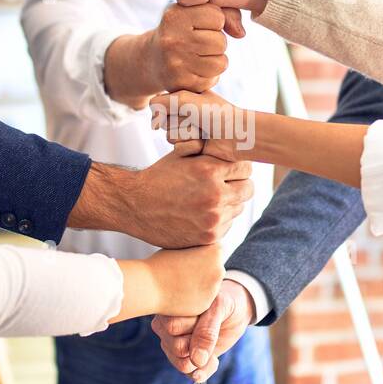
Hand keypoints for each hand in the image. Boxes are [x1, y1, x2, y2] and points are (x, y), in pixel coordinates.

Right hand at [68, 145, 252, 246]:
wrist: (135, 206)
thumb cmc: (159, 177)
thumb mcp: (182, 155)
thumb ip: (209, 152)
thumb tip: (233, 146)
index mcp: (210, 171)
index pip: (246, 168)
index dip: (239, 168)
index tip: (232, 170)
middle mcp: (215, 195)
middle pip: (248, 190)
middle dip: (239, 185)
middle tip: (226, 185)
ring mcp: (213, 219)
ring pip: (238, 209)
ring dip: (229, 204)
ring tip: (209, 199)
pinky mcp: (208, 237)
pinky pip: (227, 226)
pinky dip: (219, 220)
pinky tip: (202, 213)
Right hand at [146, 244, 224, 317]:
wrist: (148, 286)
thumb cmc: (160, 262)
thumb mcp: (181, 246)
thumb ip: (195, 248)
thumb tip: (199, 250)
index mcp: (215, 252)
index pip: (215, 250)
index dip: (201, 253)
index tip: (187, 256)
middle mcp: (219, 270)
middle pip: (214, 268)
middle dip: (203, 269)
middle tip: (183, 270)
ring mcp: (214, 290)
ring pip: (209, 285)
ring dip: (198, 284)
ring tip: (179, 282)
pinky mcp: (206, 305)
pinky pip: (202, 299)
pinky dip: (193, 297)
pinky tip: (178, 293)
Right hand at [150, 0, 227, 93]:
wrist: (150, 60)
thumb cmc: (180, 31)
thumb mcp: (193, 12)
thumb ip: (224, 12)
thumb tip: (241, 34)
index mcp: (175, 16)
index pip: (217, 17)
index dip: (215, 22)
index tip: (201, 25)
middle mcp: (173, 40)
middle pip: (220, 42)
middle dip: (217, 43)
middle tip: (202, 44)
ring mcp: (176, 64)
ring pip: (220, 63)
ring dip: (216, 60)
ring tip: (201, 56)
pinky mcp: (181, 83)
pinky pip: (212, 79)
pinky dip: (209, 75)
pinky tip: (195, 70)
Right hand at [151, 88, 250, 162]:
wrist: (237, 136)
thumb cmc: (217, 114)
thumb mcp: (187, 100)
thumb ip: (162, 103)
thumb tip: (151, 119)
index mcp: (185, 97)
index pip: (160, 105)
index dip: (171, 110)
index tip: (190, 109)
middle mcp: (185, 112)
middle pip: (164, 122)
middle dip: (181, 123)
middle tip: (199, 122)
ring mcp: (188, 129)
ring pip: (169, 137)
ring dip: (187, 135)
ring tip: (203, 133)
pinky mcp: (191, 145)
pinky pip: (177, 148)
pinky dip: (190, 147)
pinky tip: (204, 145)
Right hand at [151, 279, 255, 383]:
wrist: (233, 310)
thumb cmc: (222, 303)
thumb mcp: (218, 308)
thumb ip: (206, 331)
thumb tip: (196, 361)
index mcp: (166, 309)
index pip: (173, 327)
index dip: (195, 325)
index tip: (205, 311)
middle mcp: (163, 328)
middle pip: (177, 347)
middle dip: (199, 341)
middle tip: (210, 327)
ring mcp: (170, 345)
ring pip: (183, 364)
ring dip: (205, 358)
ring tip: (213, 340)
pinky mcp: (181, 360)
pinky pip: (192, 375)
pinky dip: (207, 370)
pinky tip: (213, 358)